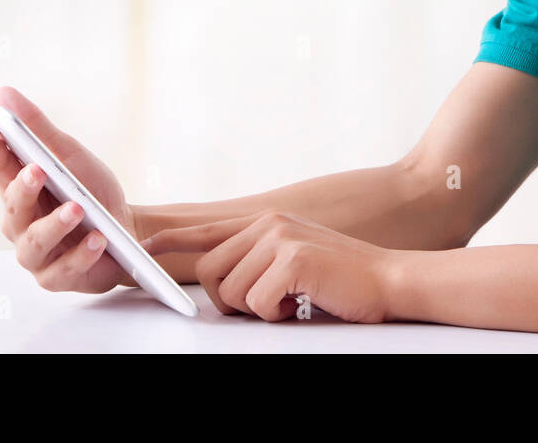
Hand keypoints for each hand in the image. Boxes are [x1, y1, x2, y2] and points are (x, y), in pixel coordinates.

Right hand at [0, 85, 138, 293]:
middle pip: (12, 205)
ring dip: (55, 224)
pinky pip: (64, 269)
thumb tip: (3, 93)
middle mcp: (19, 221)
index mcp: (19, 187)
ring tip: (78, 209)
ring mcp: (36, 252)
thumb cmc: (91, 191)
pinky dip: (82, 253)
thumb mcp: (71, 156)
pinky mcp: (56, 277)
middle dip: (22, 187)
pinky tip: (98, 239)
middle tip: (37, 170)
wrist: (127, 232)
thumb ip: (38, 129)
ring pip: (34, 241)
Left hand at [143, 210, 399, 321]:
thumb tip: (223, 282)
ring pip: (231, 293)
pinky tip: (304, 302)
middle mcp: (269, 224)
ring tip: (293, 300)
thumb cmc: (344, 279)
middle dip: (229, 301)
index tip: (145, 249)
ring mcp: (281, 239)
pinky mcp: (293, 260)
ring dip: (258, 310)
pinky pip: (257, 304)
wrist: (391, 280)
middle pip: (210, 272)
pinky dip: (278, 315)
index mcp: (267, 222)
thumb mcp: (295, 258)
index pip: (207, 231)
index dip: (172, 241)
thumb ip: (259, 259)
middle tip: (267, 305)